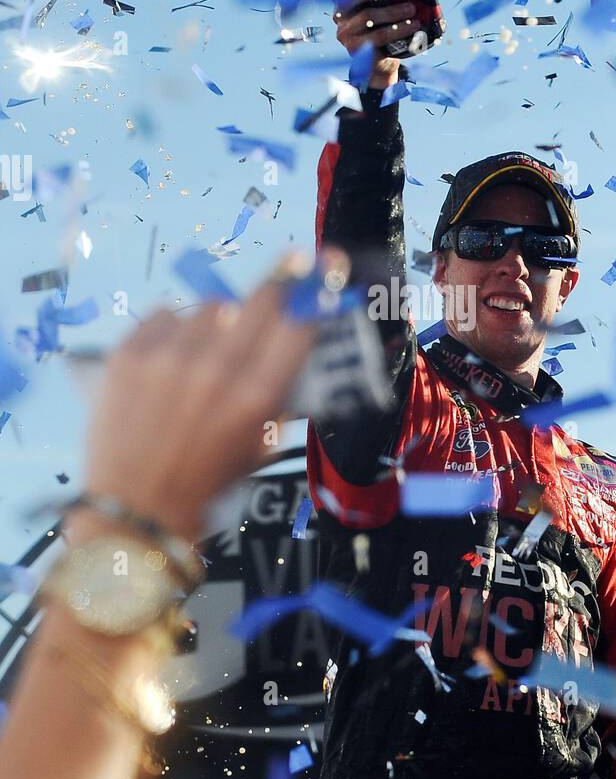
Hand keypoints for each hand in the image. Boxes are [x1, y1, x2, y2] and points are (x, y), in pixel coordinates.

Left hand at [68, 257, 320, 544]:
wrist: (135, 510)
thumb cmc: (207, 482)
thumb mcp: (261, 445)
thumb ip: (282, 394)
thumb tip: (299, 340)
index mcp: (256, 398)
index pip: (297, 322)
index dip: (313, 291)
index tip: (321, 268)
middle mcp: (216, 370)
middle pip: (259, 298)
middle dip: (278, 283)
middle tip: (285, 271)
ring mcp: (168, 358)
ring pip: (212, 306)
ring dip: (219, 319)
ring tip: (207, 349)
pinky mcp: (129, 353)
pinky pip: (165, 314)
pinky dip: (174, 329)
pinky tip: (171, 357)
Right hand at [323, 0, 417, 90]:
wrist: (381, 66)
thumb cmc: (386, 30)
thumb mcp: (385, 6)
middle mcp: (341, 13)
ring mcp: (345, 32)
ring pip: (368, 16)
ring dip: (393, 11)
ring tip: (411, 9)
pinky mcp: (355, 48)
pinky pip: (377, 37)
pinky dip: (397, 30)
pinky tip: (413, 26)